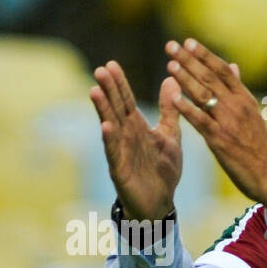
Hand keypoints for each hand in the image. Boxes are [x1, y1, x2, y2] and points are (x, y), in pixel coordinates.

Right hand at [89, 60, 182, 222]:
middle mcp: (125, 136)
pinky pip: (114, 153)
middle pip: (115, 109)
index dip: (119, 83)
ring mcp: (120, 152)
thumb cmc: (162, 169)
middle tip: (100, 70)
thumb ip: (170, 109)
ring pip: (110, 126)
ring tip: (95, 91)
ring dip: (102, 110)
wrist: (160, 203)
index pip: (125, 100)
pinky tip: (105, 127)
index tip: (111, 64)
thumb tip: (171, 79)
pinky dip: (110, 140)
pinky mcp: (120, 170)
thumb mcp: (170, 134)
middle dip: (108, 90)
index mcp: (137, 127)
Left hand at [165, 39, 266, 214]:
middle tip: (171, 46)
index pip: (223, 70)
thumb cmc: (257, 146)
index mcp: (244, 98)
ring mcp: (229, 122)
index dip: (204, 55)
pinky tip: (174, 98)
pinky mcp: (221, 140)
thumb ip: (238, 90)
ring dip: (186, 78)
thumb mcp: (252, 113)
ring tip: (170, 64)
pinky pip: (201, 121)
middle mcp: (237, 106)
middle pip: (210, 77)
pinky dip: (187, 108)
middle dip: (189, 60)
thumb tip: (233, 66)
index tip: (188, 42)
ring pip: (204, 95)